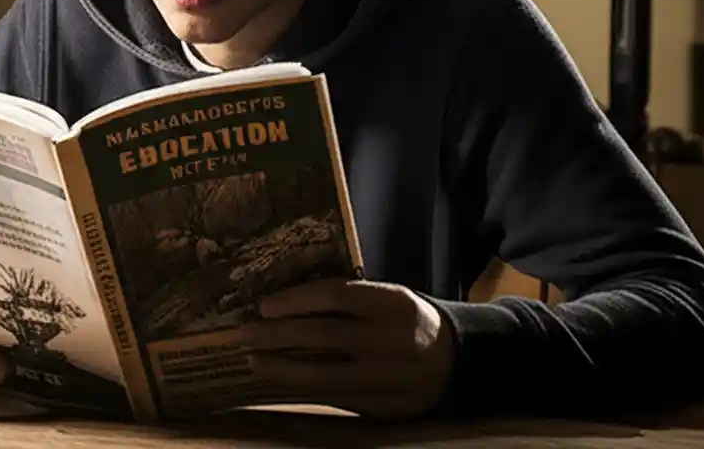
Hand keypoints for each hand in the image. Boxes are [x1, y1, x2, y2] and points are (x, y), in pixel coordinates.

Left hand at [240, 278, 455, 418]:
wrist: (456, 361)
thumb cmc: (405, 322)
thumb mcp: (388, 299)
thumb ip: (348, 302)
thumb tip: (284, 305)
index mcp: (395, 303)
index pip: (336, 296)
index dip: (296, 300)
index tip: (265, 306)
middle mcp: (394, 339)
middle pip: (324, 336)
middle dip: (278, 335)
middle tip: (246, 333)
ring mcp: (390, 377)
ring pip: (325, 376)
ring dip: (283, 369)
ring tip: (255, 361)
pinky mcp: (387, 407)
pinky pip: (336, 398)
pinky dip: (304, 389)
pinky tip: (282, 381)